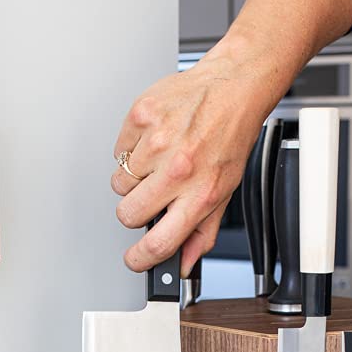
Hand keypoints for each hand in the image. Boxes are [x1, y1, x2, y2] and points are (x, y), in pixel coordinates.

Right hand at [111, 49, 271, 275]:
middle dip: (135, 211)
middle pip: (128, 214)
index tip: (134, 260)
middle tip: (152, 194)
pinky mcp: (141, 117)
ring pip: (119, 183)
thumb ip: (202, 232)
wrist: (233, 88)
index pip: (159, 243)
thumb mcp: (225, 191)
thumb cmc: (230, 137)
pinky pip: (118, 150)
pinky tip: (155, 139)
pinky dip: (132, 148)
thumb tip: (184, 262)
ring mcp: (157, 142)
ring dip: (135, 176)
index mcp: (200, 194)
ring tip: (159, 159)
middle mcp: (178, 170)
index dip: (140, 260)